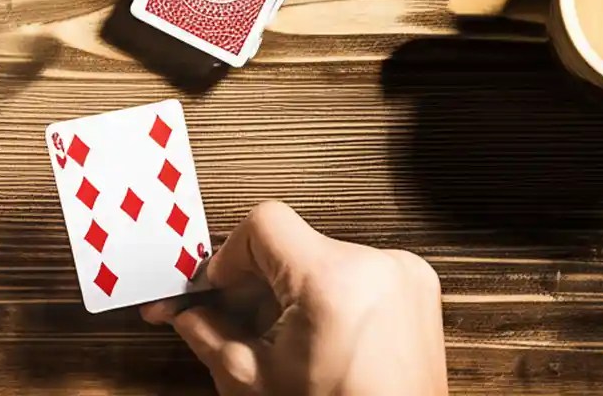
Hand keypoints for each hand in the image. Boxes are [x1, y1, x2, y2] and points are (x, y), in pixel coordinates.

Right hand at [142, 202, 446, 395]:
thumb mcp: (257, 384)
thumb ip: (210, 336)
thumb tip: (186, 311)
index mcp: (334, 283)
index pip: (264, 223)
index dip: (229, 254)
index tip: (217, 284)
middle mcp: (377, 267)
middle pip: (290, 245)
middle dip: (254, 282)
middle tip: (230, 317)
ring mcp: (403, 276)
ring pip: (319, 258)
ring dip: (290, 291)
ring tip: (280, 338)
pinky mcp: (416, 288)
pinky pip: (353, 272)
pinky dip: (327, 297)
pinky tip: (315, 337)